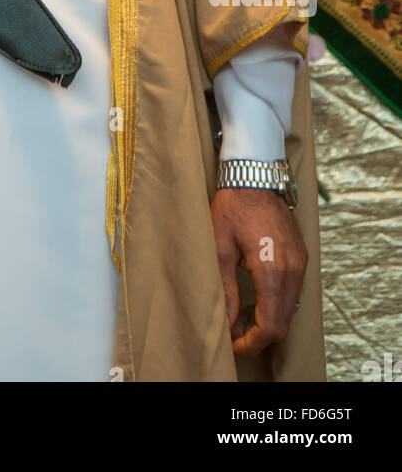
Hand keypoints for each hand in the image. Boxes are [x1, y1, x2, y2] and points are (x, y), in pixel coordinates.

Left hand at [211, 186, 307, 357]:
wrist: (255, 177)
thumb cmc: (233, 208)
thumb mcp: (220, 248)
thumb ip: (226, 289)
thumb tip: (228, 323)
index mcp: (272, 270)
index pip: (271, 326)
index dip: (252, 343)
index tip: (233, 345)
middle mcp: (293, 270)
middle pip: (283, 323)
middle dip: (259, 335)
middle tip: (234, 333)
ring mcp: (301, 263)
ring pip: (290, 309)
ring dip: (268, 321)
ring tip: (241, 315)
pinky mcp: (302, 257)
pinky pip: (293, 293)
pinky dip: (277, 304)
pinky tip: (256, 298)